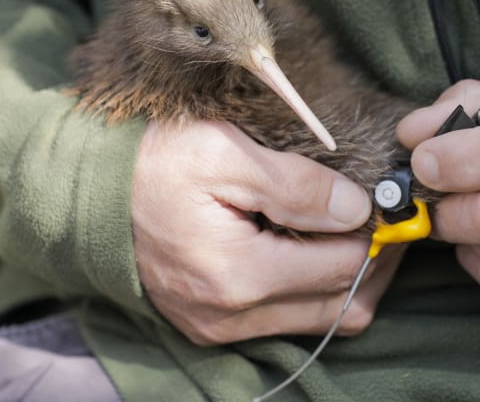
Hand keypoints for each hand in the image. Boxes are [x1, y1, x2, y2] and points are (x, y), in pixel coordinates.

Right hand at [132, 119, 403, 345]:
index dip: (378, 233)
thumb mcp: (223, 153)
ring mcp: (219, 326)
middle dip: (375, 261)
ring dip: (348, 279)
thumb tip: (357, 208)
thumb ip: (295, 185)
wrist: (86, 190)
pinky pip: (286, 321)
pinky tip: (314, 248)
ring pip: (319, 320)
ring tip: (355, 230)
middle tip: (386, 217)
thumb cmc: (151, 161)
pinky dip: (313, 290)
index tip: (394, 200)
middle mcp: (230, 315)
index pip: (343, 265)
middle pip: (341, 305)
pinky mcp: (210, 325)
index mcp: (236, 273)